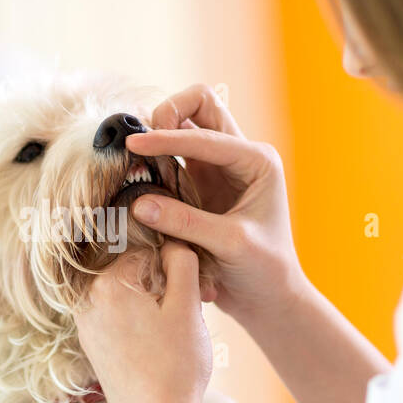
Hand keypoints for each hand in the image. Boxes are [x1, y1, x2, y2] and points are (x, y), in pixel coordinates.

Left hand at [73, 241, 213, 402]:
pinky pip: (117, 318)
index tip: (192, 289)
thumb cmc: (176, 366)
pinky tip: (157, 345)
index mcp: (109, 284)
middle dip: (161, 285)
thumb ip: (181, 263)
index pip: (147, 251)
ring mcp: (86, 326)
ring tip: (173, 331)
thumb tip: (173, 242)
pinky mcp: (92, 347)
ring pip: (126, 296)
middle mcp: (88, 301)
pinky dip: (138, 323)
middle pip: (133, 273)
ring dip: (151, 304)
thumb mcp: (189, 307)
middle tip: (187, 311)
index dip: (174, 267)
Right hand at [128, 84, 304, 325]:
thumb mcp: (230, 245)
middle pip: (199, 104)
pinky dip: (153, 158)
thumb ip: (186, 222)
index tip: (134, 145)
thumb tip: (138, 202)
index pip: (205, 134)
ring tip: (133, 158)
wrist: (269, 297)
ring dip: (158, 134)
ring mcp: (216, 168)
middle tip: (141, 144)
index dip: (167, 137)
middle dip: (168, 113)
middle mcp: (238, 156)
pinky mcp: (198, 184)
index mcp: (256, 160)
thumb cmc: (263, 270)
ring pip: (183, 124)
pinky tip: (136, 173)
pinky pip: (171, 156)